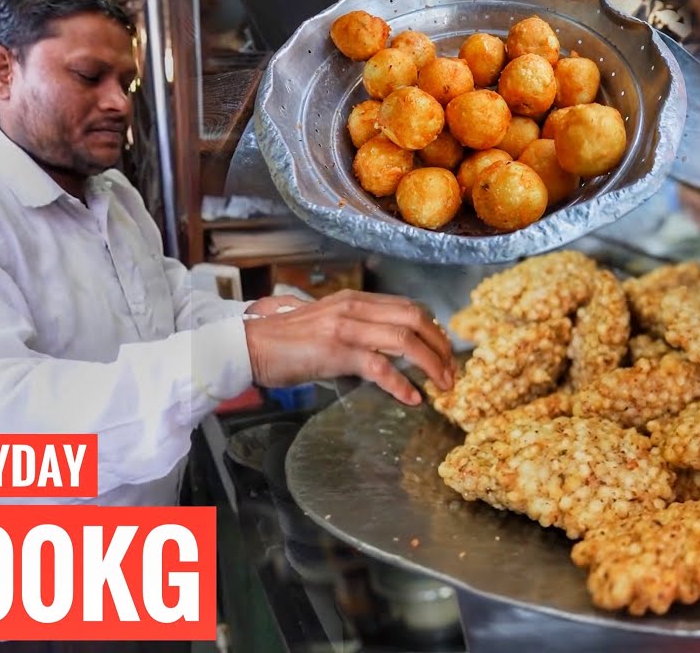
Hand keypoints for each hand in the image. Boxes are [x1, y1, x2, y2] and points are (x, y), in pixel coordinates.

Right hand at [243, 289, 455, 405]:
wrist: (248, 345)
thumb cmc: (284, 341)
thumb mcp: (326, 324)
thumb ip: (354, 328)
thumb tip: (382, 348)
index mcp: (354, 300)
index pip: (409, 307)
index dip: (433, 329)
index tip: (444, 351)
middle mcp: (354, 308)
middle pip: (416, 319)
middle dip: (441, 347)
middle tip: (451, 372)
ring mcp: (346, 328)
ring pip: (405, 341)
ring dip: (430, 365)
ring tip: (442, 386)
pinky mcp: (335, 352)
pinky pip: (379, 367)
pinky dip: (401, 384)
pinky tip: (412, 398)